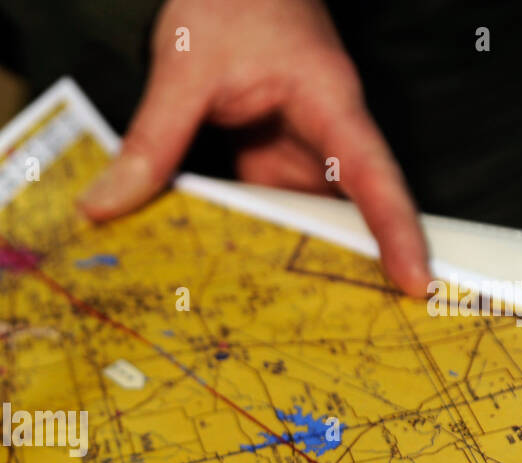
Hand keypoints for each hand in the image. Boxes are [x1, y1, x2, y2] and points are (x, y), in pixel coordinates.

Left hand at [78, 0, 429, 294]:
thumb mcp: (184, 65)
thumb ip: (152, 139)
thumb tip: (104, 204)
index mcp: (328, 104)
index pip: (374, 176)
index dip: (397, 232)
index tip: (417, 283)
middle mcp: (318, 136)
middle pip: (338, 213)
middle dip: (338, 272)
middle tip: (340, 337)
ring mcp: (289, 149)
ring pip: (293, 216)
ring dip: (278, 263)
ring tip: (264, 328)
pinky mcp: (260, 155)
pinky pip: (255, 204)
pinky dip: (238, 238)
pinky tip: (209, 279)